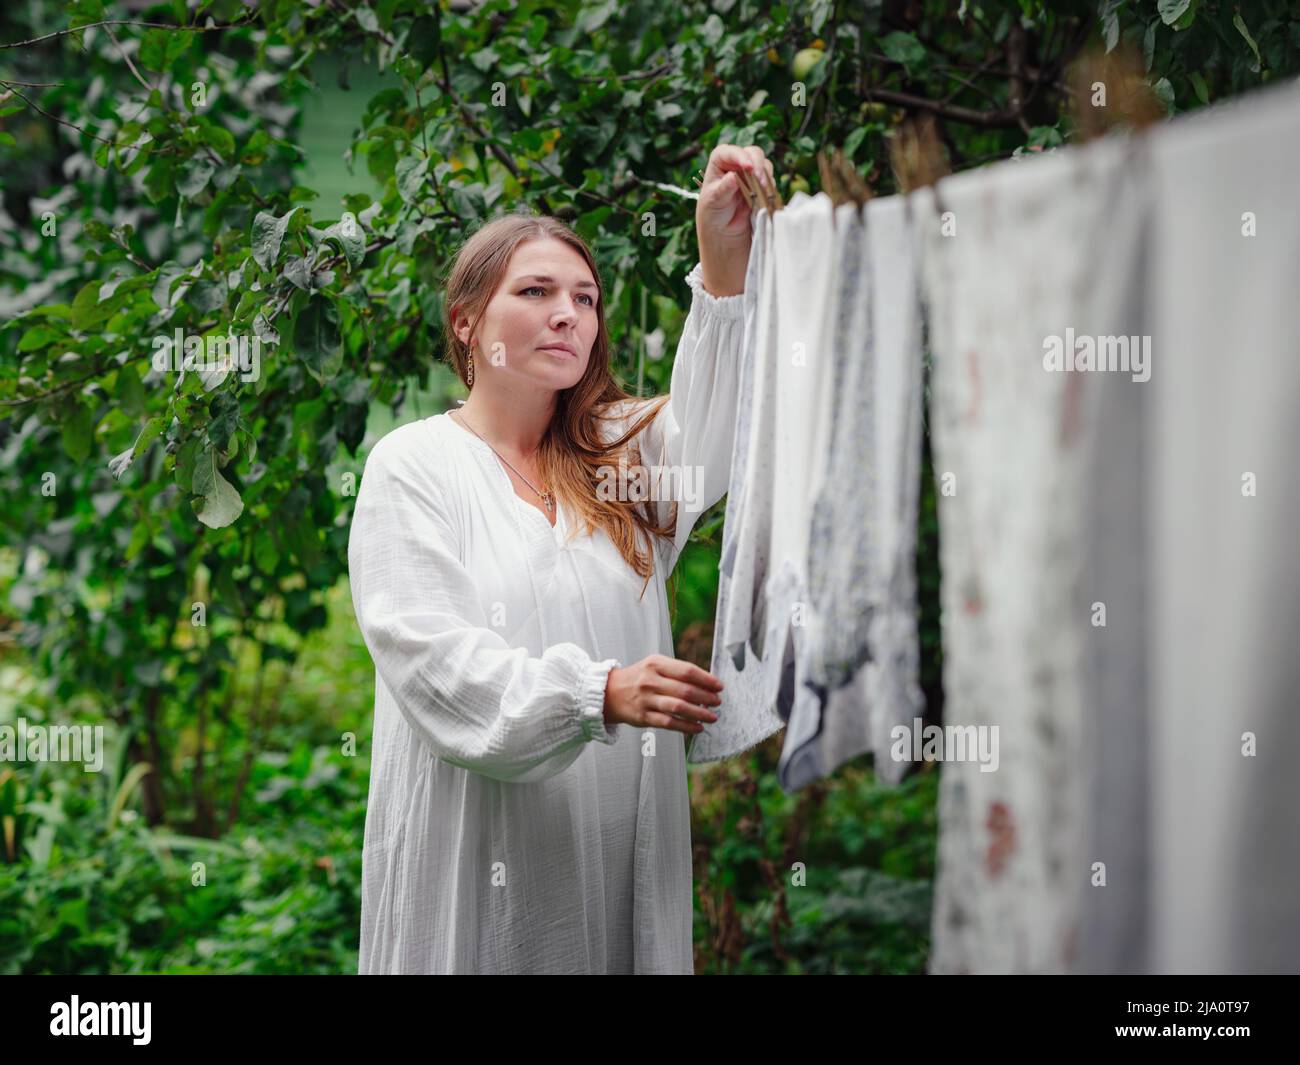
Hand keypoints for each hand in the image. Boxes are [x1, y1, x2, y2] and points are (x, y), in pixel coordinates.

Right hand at [603, 653, 723, 734]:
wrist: (609, 692)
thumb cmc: (639, 677)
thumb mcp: (654, 665)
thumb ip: (677, 672)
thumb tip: (707, 683)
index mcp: (655, 663)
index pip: (687, 671)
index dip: (706, 679)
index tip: (719, 686)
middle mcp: (650, 681)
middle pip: (685, 690)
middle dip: (706, 697)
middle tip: (717, 702)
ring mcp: (646, 700)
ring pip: (679, 708)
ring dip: (700, 713)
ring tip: (712, 717)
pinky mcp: (643, 717)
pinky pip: (669, 723)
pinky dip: (687, 726)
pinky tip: (698, 727)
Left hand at [695, 143, 773, 297]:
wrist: (724, 235)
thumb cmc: (712, 216)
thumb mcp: (712, 203)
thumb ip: (723, 190)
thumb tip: (732, 177)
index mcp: (719, 164)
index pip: (727, 151)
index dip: (738, 155)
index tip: (747, 167)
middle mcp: (736, 166)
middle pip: (751, 153)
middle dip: (757, 163)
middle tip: (758, 178)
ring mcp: (751, 176)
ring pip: (764, 166)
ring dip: (765, 176)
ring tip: (762, 190)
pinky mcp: (762, 187)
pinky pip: (771, 182)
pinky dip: (770, 187)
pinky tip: (765, 197)